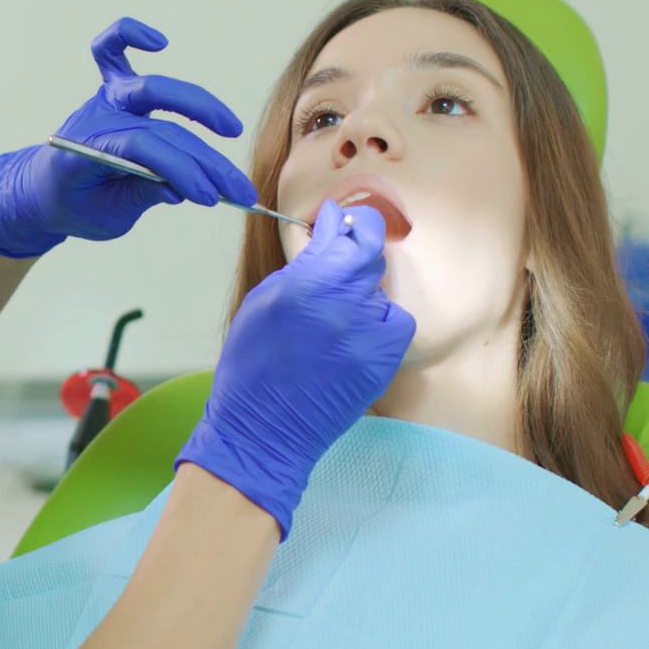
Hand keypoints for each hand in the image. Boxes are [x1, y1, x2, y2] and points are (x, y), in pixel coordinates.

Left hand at [0, 18, 255, 258]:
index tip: (209, 198)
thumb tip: (180, 190)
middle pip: (159, 127)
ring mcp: (103, 98)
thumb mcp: (107, 216)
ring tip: (233, 130)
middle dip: (202, 156)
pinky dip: (129, 35)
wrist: (44, 189)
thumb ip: (141, 197)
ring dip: (199, 107)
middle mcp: (98, 118)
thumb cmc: (76, 204)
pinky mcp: (109, 87)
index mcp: (86, 153)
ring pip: (151, 88)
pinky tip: (159, 42)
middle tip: (233, 184)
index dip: (181, 172)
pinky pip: (111, 48)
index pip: (143, 151)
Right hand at [176, 201, 416, 537]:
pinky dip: (381, 324)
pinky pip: (396, 323)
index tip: (340, 221)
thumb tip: (329, 231)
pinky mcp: (383, 361)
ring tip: (337, 316)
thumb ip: (303, 264)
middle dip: (356, 252)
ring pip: (381, 292)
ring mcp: (368, 334)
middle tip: (338, 264)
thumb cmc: (252, 362)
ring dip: (363, 295)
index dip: (346, 222)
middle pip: (370, 256)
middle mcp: (344, 304)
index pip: (348, 233)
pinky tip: (356, 336)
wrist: (264, 427)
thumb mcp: (264, 300)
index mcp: (308, 283)